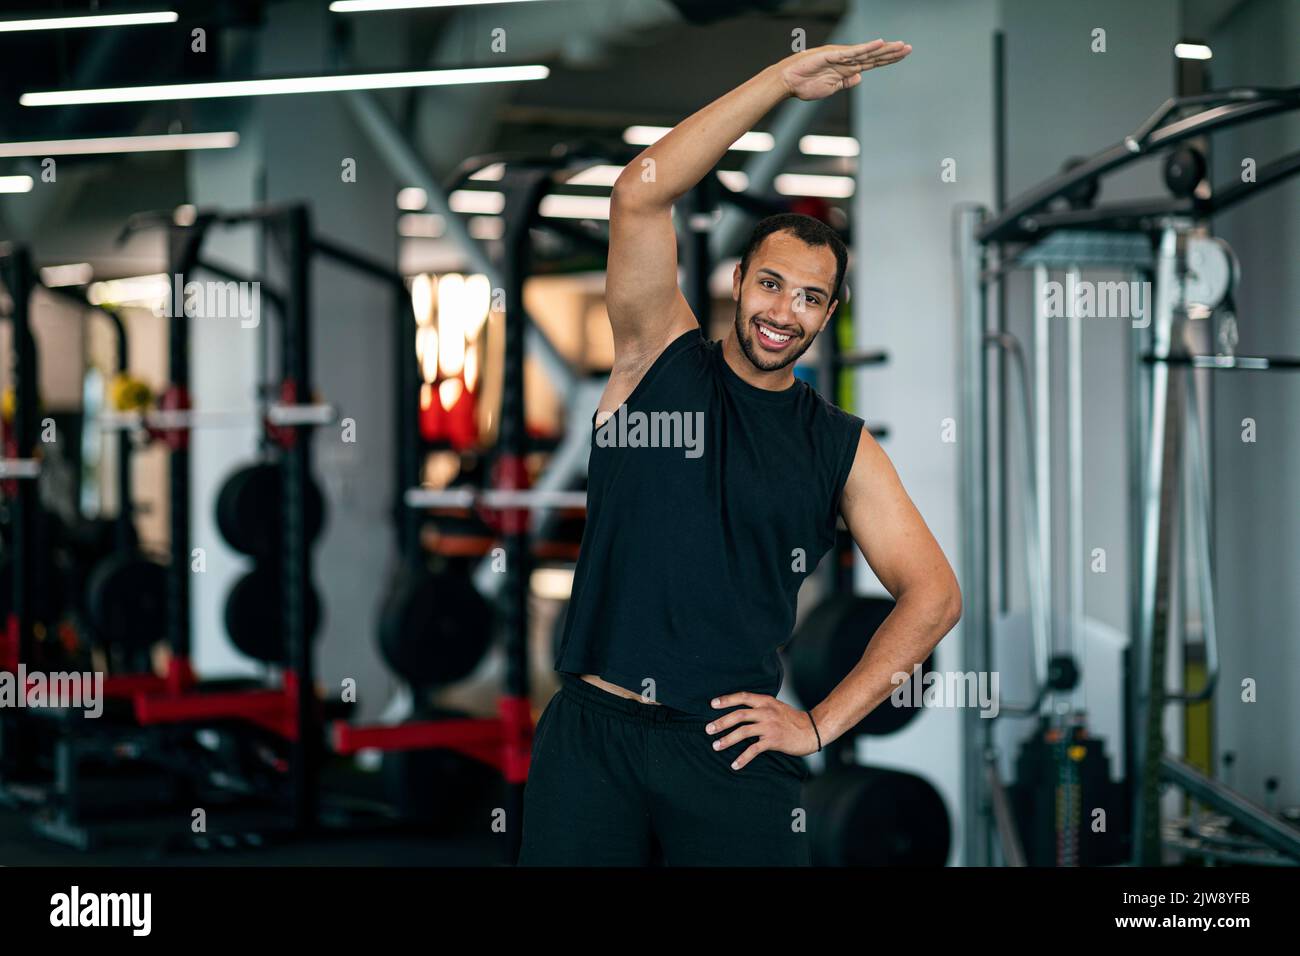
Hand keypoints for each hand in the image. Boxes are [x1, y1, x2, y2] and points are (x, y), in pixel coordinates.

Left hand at [706, 692, 818, 769]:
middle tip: (708, 729)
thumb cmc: (793, 719)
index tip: (712, 704)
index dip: (727, 700)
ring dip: (727, 739)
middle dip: (721, 722)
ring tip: (716, 746)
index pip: (743, 697)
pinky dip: (743, 758)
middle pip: (739, 715)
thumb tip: (743, 710)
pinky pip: (754, 749)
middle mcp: (766, 712)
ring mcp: (770, 726)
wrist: (812, 730)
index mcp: (766, 701)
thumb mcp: (776, 706)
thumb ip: (761, 706)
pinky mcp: (773, 740)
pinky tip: (734, 764)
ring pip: (743, 731)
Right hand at [777, 39, 911, 100]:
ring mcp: (840, 56)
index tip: (902, 55)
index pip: (872, 63)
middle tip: (909, 48)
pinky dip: (867, 48)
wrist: (788, 82)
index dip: (888, 59)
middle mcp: (846, 60)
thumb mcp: (830, 88)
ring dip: (885, 49)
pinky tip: (880, 43)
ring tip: (901, 46)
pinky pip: (854, 51)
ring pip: (867, 53)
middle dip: (892, 53)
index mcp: (847, 69)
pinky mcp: (833, 55)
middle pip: (874, 56)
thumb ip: (845, 82)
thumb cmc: (805, 86)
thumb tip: (860, 78)